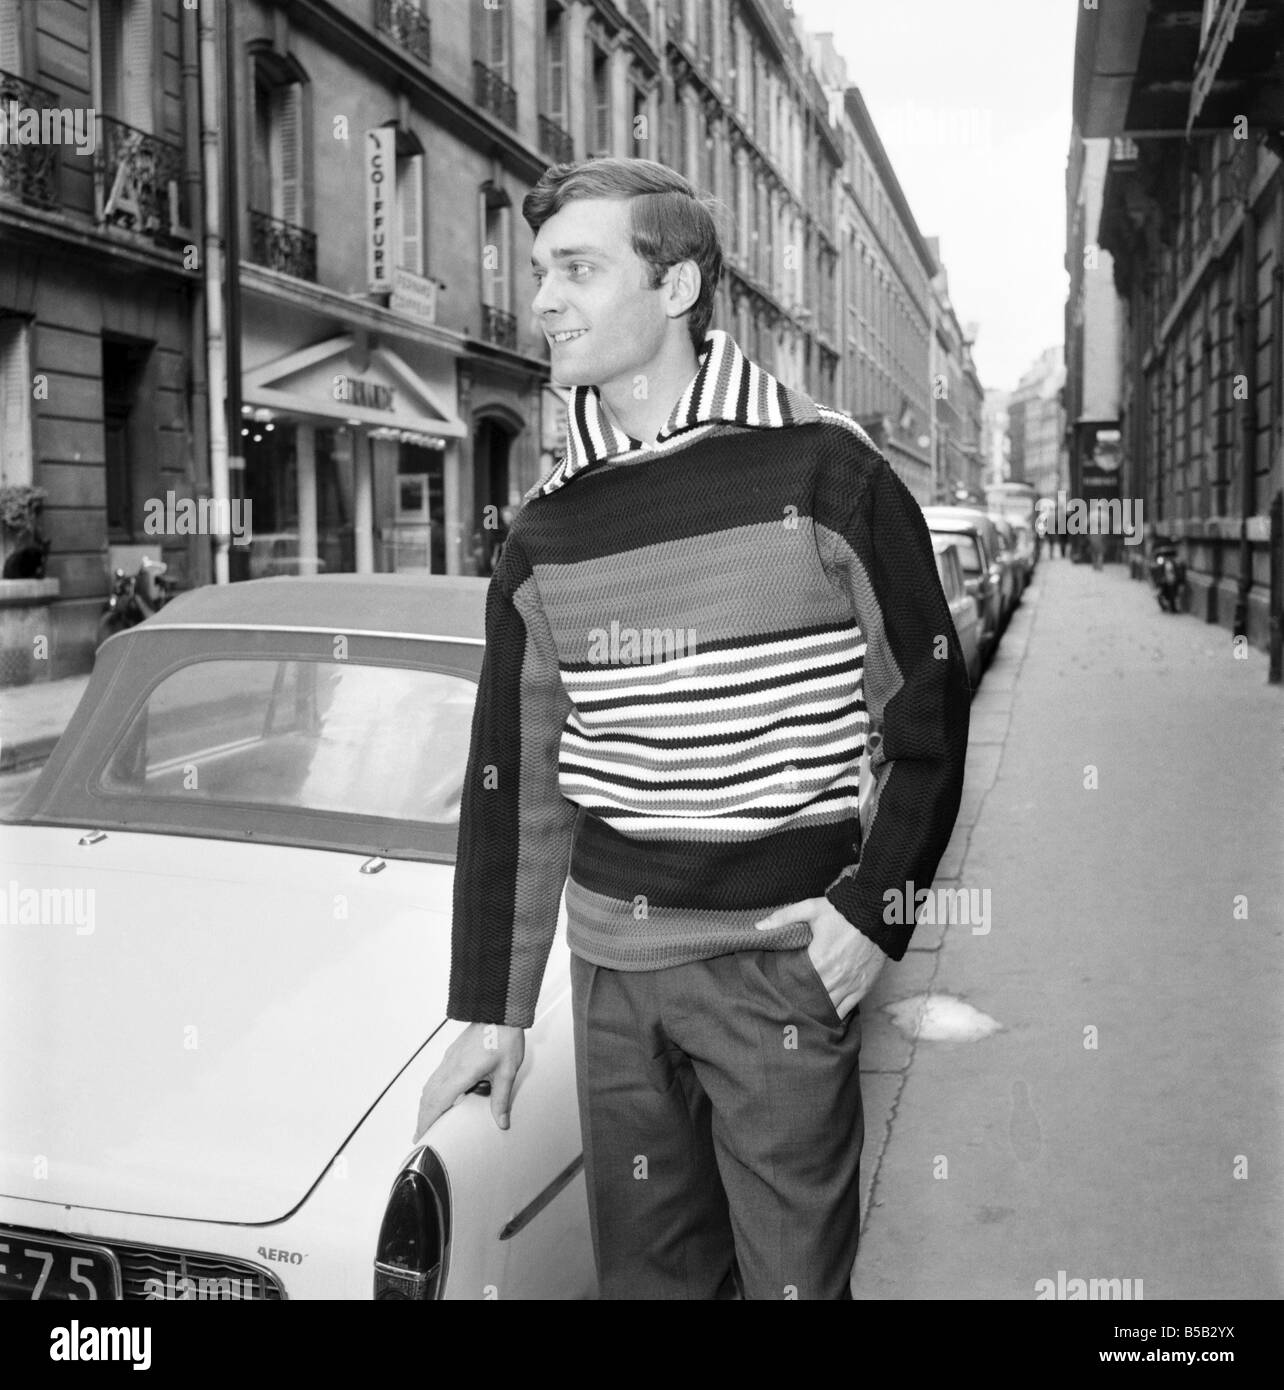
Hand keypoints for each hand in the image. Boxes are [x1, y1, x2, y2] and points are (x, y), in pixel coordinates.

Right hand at [413, 1022, 525, 1142]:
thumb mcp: (506, 1072)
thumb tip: (501, 1121)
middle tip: (420, 1135)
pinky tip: (439, 1097)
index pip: (437, 1103)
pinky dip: (432, 1092)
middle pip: (428, 1096)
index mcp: (461, 1073)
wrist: (500, 1012)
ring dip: (426, 1105)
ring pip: (430, 1086)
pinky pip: (436, 1076)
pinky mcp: (453, 1054)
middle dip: (422, 1117)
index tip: (421, 1136)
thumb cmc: (503, 1036)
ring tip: (427, 1120)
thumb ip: (501, 1099)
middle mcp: (450, 1066)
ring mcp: (450, 1059)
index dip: (427, 1121)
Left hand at [754, 897, 886, 1019]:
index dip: (787, 992)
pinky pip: (848, 1009)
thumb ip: (783, 918)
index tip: (777, 996)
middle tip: (786, 1012)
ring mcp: (851, 985)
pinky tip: (825, 1018)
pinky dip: (836, 1015)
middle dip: (801, 1006)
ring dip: (817, 1013)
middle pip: (813, 1001)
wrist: (877, 913)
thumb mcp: (811, 909)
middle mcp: (836, 978)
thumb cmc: (843, 911)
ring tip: (803, 1017)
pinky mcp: (864, 987)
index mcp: (820, 961)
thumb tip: (759, 926)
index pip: (798, 986)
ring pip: (830, 1009)